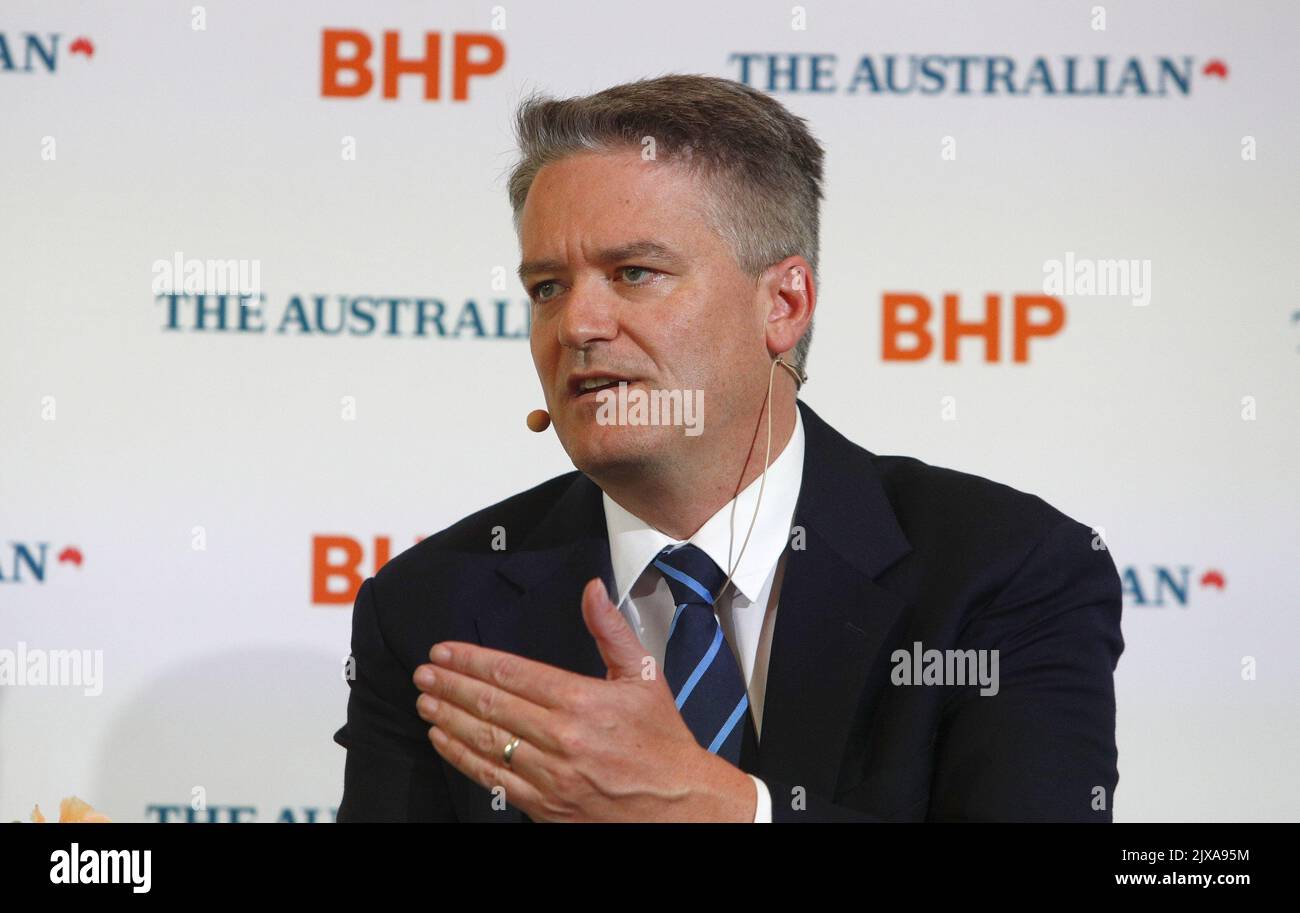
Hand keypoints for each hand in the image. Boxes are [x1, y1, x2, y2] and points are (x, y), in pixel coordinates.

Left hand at [412, 577, 755, 821]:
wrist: (679, 804)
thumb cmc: (662, 741)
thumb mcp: (643, 675)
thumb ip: (610, 630)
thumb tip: (592, 590)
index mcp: (583, 701)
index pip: (513, 674)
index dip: (473, 660)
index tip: (446, 652)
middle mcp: (563, 738)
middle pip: (492, 706)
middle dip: (452, 686)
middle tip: (425, 673)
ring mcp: (551, 775)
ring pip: (487, 742)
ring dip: (450, 719)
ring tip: (427, 701)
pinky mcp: (545, 805)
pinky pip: (494, 779)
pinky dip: (463, 758)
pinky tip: (445, 741)